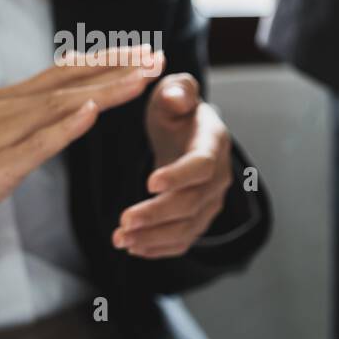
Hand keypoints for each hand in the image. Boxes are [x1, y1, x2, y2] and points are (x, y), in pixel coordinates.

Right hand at [0, 47, 160, 253]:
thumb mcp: (7, 139)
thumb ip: (40, 121)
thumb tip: (81, 104)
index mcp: (11, 101)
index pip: (68, 72)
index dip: (109, 60)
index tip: (148, 54)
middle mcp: (6, 108)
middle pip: (70, 81)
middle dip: (118, 68)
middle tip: (159, 58)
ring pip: (60, 105)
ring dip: (104, 90)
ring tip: (141, 80)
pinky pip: (35, 144)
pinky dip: (64, 127)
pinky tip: (91, 114)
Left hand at [112, 73, 232, 258]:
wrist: (189, 135)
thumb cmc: (179, 112)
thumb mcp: (175, 92)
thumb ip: (177, 90)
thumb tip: (174, 97)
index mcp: (213, 143)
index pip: (202, 165)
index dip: (179, 176)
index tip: (149, 183)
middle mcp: (218, 176)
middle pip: (192, 202)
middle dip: (158, 214)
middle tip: (124, 221)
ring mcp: (210, 201)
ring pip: (187, 227)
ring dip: (154, 236)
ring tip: (120, 238)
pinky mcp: (198, 218)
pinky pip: (183, 239)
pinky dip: (159, 248)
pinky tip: (134, 247)